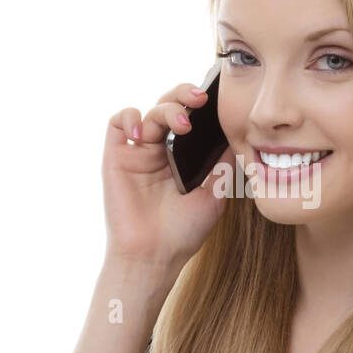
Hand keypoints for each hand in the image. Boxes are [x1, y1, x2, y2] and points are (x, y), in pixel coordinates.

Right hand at [102, 81, 234, 269]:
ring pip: (149, 111)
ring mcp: (138, 153)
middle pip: (170, 106)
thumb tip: (236, 134)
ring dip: (166, 109)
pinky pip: (117, 123)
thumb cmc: (183, 232)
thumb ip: (223, 164)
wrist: (155, 257)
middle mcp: (160, 150)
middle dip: (185, 95)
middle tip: (201, 99)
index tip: (218, 99)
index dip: (202, 104)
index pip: (192, 118)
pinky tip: (142, 132)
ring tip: (181, 125)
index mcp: (183, 156)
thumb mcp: (215, 195)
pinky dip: (130, 117)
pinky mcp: (116, 158)